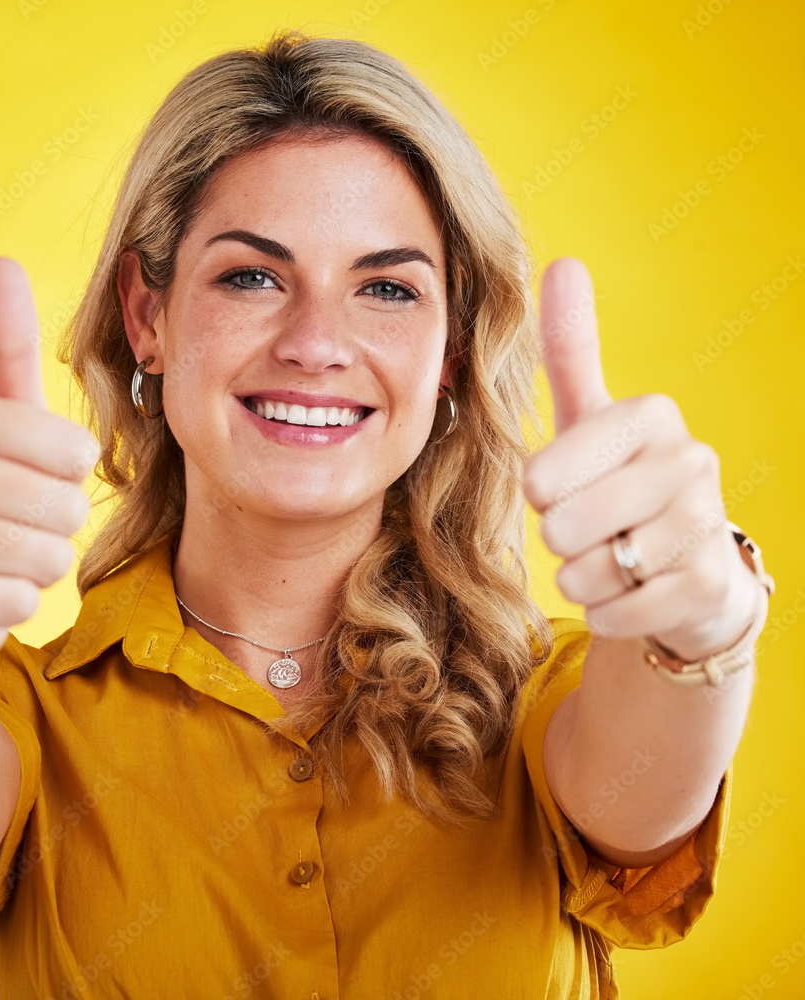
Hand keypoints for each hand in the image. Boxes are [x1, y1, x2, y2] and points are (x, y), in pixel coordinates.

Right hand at [0, 258, 97, 668]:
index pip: (73, 452)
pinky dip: (15, 604)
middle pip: (62, 506)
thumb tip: (0, 259)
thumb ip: (8, 347)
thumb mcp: (11, 421)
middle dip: (60, 527)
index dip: (73, 479)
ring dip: (41, 567)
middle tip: (21, 526)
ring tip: (5, 558)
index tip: (39, 478)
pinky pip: (12, 602)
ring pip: (43, 556)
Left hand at [521, 257, 758, 660]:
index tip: (563, 486)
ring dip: (584, 575)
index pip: (542, 475)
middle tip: (588, 527)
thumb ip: (572, 349)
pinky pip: (616, 611)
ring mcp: (705, 525)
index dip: (540, 493)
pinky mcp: (707, 584)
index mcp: (648, 416)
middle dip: (560, 538)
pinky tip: (629, 588)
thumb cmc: (619, 480)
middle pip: (562, 526)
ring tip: (613, 554)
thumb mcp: (591, 417)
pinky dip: (607, 609)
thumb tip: (564, 262)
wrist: (688, 561)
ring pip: (588, 572)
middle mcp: (688, 461)